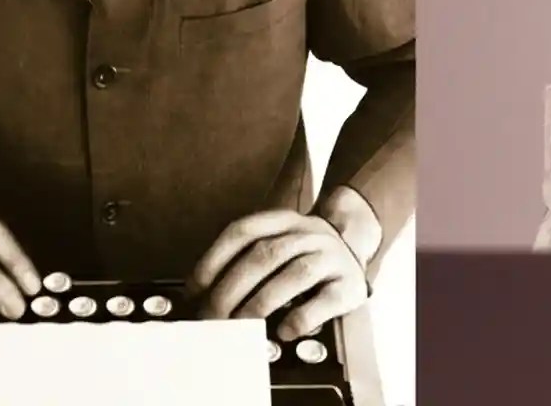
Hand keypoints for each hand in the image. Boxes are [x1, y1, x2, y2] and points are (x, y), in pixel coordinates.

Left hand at [189, 210, 368, 339]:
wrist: (355, 245)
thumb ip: (245, 259)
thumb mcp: (277, 241)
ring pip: (294, 275)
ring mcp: (330, 256)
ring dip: (260, 304)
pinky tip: (283, 331)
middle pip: (264, 255)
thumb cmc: (303, 253)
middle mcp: (308, 233)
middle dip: (231, 290)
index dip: (214, 258)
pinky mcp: (349, 284)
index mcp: (283, 220)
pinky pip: (325, 300)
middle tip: (213, 318)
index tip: (195, 290)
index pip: (243, 231)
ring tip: (240, 326)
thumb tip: (200, 296)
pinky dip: (300, 318)